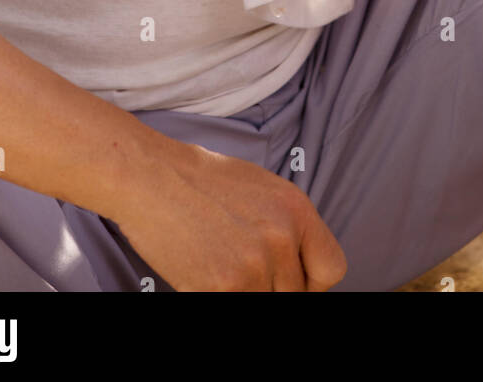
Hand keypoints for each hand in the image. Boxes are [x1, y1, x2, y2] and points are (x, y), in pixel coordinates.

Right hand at [114, 137, 347, 291]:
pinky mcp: (224, 287)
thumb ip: (287, 225)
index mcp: (296, 209)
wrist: (152, 178)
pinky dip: (218, 293)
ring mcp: (254, 265)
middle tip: (244, 270)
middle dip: (271, 287)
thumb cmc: (199, 179)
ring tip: (221, 265)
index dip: (313, 283)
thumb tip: (298, 263)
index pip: (331, 268)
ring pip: (264, 301)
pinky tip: (203, 272)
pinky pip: (233, 305)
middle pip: (295, 293)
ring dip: (245, 291)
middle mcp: (282, 238)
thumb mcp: (262, 189)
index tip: (296, 283)